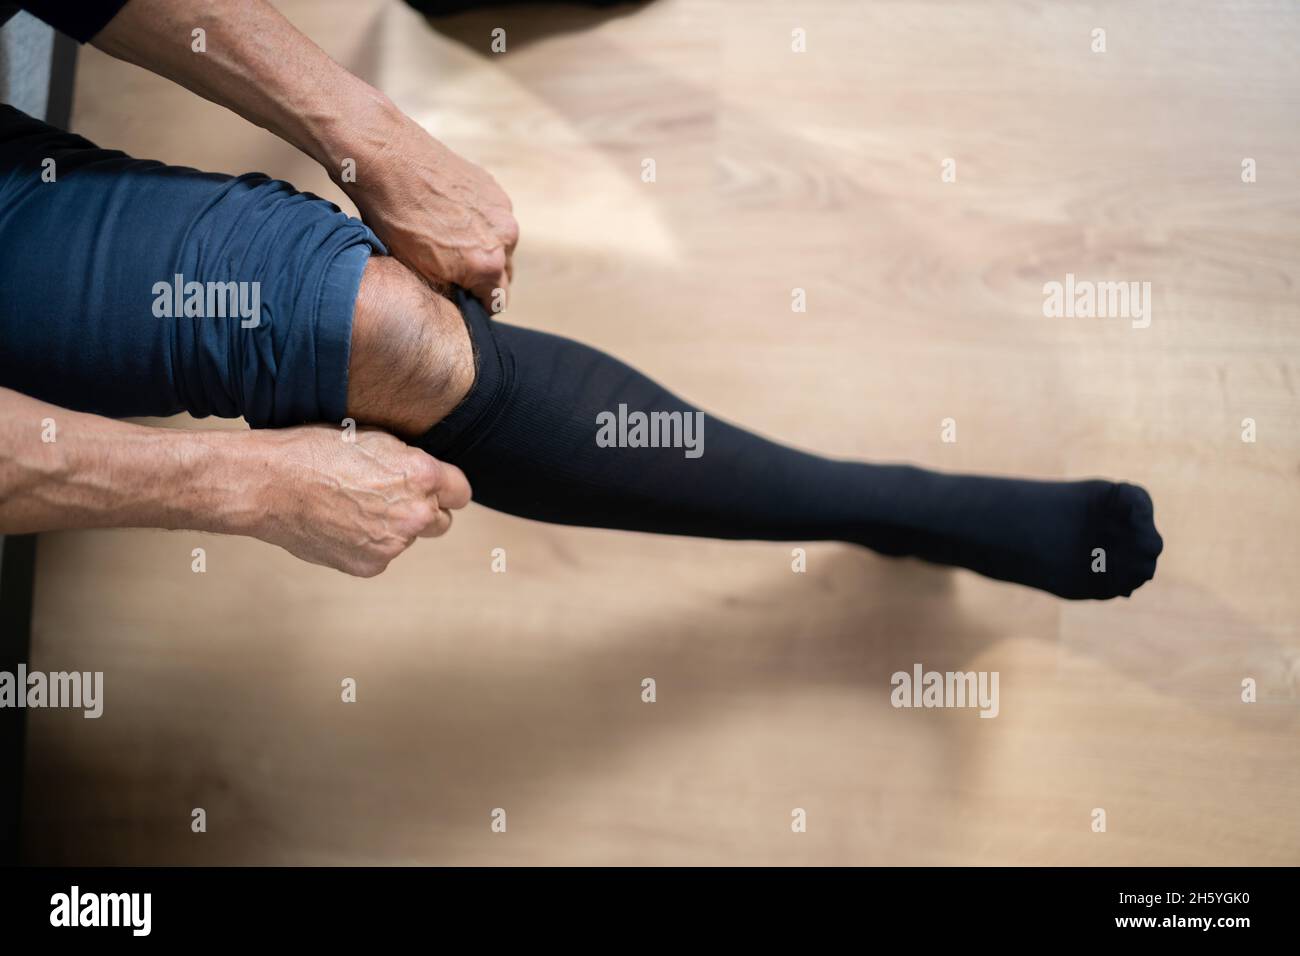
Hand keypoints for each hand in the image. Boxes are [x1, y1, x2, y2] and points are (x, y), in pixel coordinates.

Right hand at [254, 425, 471, 576]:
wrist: (270, 484)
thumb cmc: (316, 451)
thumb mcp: (375, 439)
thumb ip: (409, 462)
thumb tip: (428, 477)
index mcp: (422, 476)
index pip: (460, 493)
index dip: (445, 490)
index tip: (433, 490)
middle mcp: (415, 514)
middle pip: (441, 522)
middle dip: (423, 512)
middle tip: (390, 500)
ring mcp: (394, 545)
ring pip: (406, 540)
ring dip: (390, 529)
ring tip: (351, 508)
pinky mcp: (370, 565)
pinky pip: (380, 555)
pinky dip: (365, 545)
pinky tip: (339, 525)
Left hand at [343, 111, 518, 310]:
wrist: (388, 160)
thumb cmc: (396, 218)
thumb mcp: (418, 270)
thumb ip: (450, 290)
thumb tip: (461, 298)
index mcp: (487, 265)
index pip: (497, 302)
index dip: (478, 304)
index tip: (462, 298)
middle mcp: (505, 237)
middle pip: (504, 273)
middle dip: (483, 276)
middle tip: (452, 269)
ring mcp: (502, 209)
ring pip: (500, 244)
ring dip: (483, 246)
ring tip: (449, 236)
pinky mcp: (494, 188)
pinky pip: (494, 218)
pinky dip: (479, 222)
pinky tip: (451, 214)